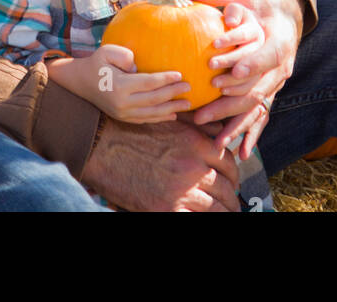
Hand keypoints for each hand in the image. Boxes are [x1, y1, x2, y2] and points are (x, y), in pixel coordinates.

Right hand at [55, 44, 192, 123]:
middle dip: (173, 94)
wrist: (79, 81)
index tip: (180, 74)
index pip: (148, 83)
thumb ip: (124, 55)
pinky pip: (145, 120)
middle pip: (153, 100)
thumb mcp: (107, 51)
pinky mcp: (122, 118)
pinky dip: (160, 118)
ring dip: (171, 109)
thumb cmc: (96, 62)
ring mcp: (122, 113)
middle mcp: (122, 103)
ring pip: (151, 114)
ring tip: (187, 104)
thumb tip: (138, 66)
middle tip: (189, 88)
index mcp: (120, 86)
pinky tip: (172, 115)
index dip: (165, 79)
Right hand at [81, 116, 240, 211]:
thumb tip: (218, 129)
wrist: (104, 146)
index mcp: (196, 144)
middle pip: (226, 185)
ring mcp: (183, 189)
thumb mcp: (168, 120)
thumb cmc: (133, 129)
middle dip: (230, 195)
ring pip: (217, 206)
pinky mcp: (168, 208)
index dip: (232, 173)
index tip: (230, 180)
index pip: (228, 162)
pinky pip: (198, 217)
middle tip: (230, 201)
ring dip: (224, 210)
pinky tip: (203, 216)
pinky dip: (206, 217)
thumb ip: (196, 125)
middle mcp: (194, 166)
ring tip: (226, 212)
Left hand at [180, 0, 302, 154]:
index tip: (228, 75)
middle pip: (257, 88)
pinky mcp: (271, 89)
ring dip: (236, 124)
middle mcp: (282, 65)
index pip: (266, 55)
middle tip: (203, 114)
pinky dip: (253, 133)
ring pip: (257, 106)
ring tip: (216, 141)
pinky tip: (241, 152)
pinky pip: (263, 115)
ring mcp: (278, 80)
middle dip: (230, 103)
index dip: (248, 65)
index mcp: (279, 40)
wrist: (285, 7)